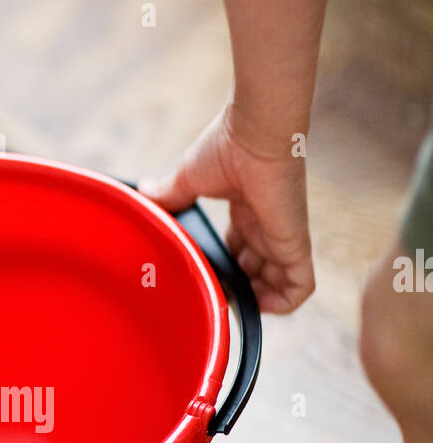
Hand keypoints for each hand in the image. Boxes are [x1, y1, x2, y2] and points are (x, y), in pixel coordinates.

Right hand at [140, 104, 314, 313]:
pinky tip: (263, 308)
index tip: (208, 272)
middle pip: (258, 268)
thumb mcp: (188, 178)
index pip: (243, 248)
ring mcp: (281, 236)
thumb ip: (167, 194)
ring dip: (261, 299)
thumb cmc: (226, 146)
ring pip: (280, 282)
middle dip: (241, 285)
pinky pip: (300, 286)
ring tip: (236, 306)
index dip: (228, 265)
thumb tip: (142, 193)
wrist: (254, 133)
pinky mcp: (294, 244)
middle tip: (217, 292)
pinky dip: (285, 302)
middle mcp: (266, 226)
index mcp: (247, 210)